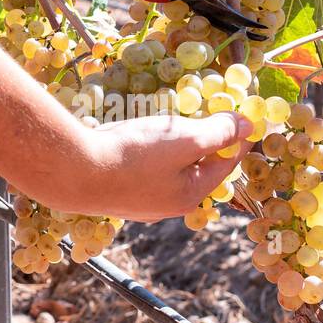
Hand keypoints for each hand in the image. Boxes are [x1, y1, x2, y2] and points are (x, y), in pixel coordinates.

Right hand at [33, 112, 253, 221]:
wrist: (74, 172)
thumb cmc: (133, 156)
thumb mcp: (183, 140)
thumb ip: (217, 133)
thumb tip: (248, 126)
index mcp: (189, 195)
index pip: (225, 164)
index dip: (238, 139)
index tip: (246, 119)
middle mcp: (167, 205)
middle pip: (198, 169)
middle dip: (207, 144)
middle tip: (212, 117)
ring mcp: (140, 202)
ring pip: (170, 171)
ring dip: (177, 148)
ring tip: (177, 126)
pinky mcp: (117, 192)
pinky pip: (146, 170)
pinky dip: (153, 153)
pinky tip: (142, 139)